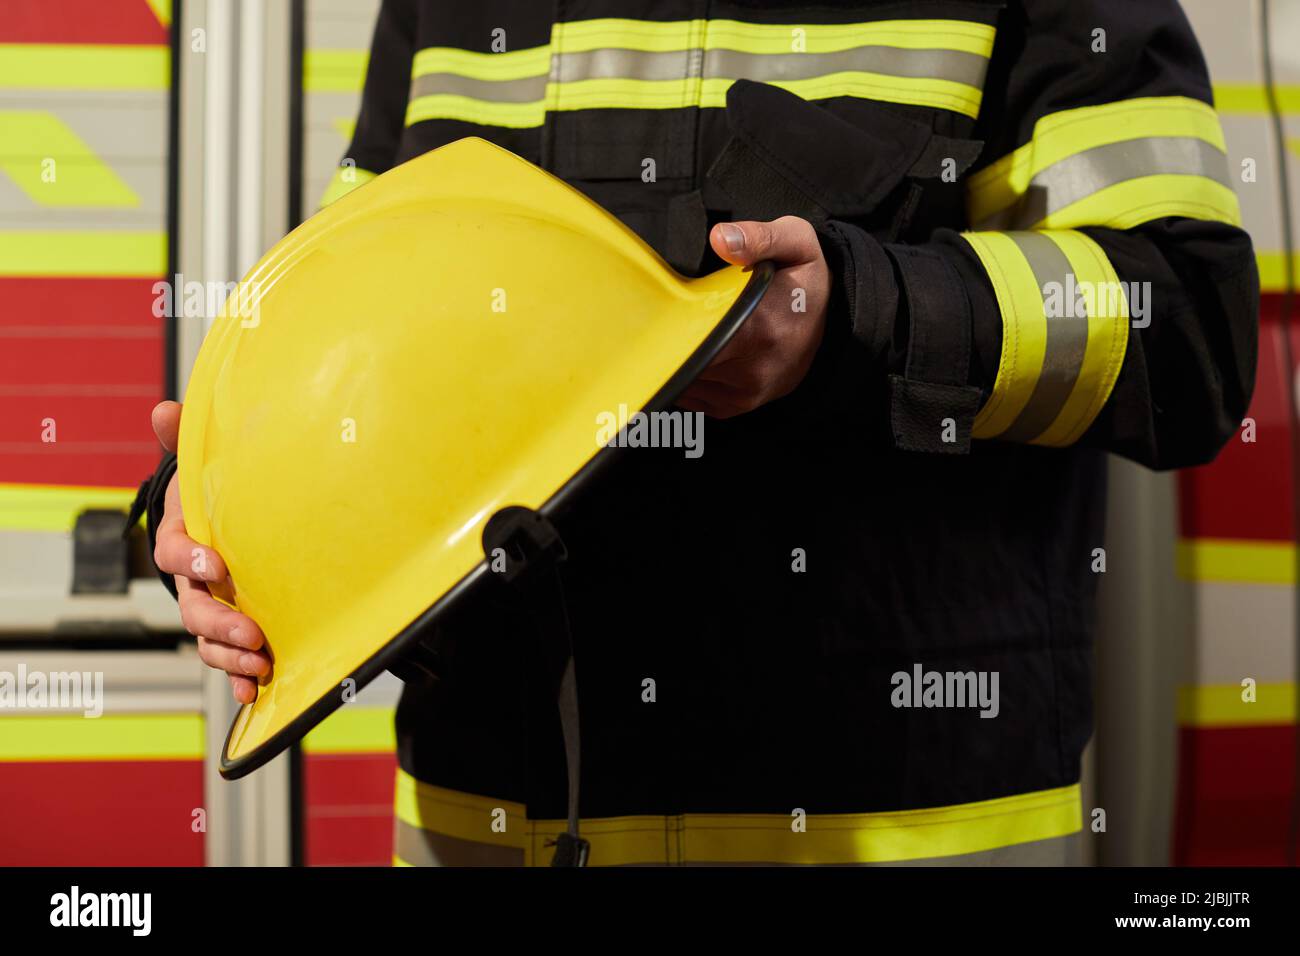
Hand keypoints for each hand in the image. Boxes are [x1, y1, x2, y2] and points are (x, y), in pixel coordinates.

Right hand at [151, 401, 269, 703]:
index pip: (173, 551)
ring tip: (261, 663)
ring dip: (231, 654)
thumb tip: (165, 410)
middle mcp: (191, 579)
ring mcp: (211, 606)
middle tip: (251, 631)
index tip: (216, 562)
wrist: (233, 519)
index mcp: (182, 538)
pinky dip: (238, 677)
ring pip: (208, 638)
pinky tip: (256, 691)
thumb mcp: (203, 463)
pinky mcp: (233, 626)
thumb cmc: (217, 491)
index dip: (190, 558)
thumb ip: (186, 437)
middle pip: (192, 607)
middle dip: (219, 622)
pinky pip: (228, 657)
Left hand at [677, 216, 829, 417]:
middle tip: (673, 318)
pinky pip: (694, 398)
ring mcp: (747, 393)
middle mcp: (753, 370)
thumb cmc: (803, 279)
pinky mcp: (739, 405)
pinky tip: (697, 354)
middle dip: (672, 341)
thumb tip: (720, 238)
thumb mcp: (795, 241)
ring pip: (687, 381)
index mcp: (759, 328)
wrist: (832, 319)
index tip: (662, 313)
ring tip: (692, 333)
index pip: (693, 340)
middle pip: (684, 362)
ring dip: (681, 360)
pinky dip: (688, 378)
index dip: (670, 328)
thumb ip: (758, 236)